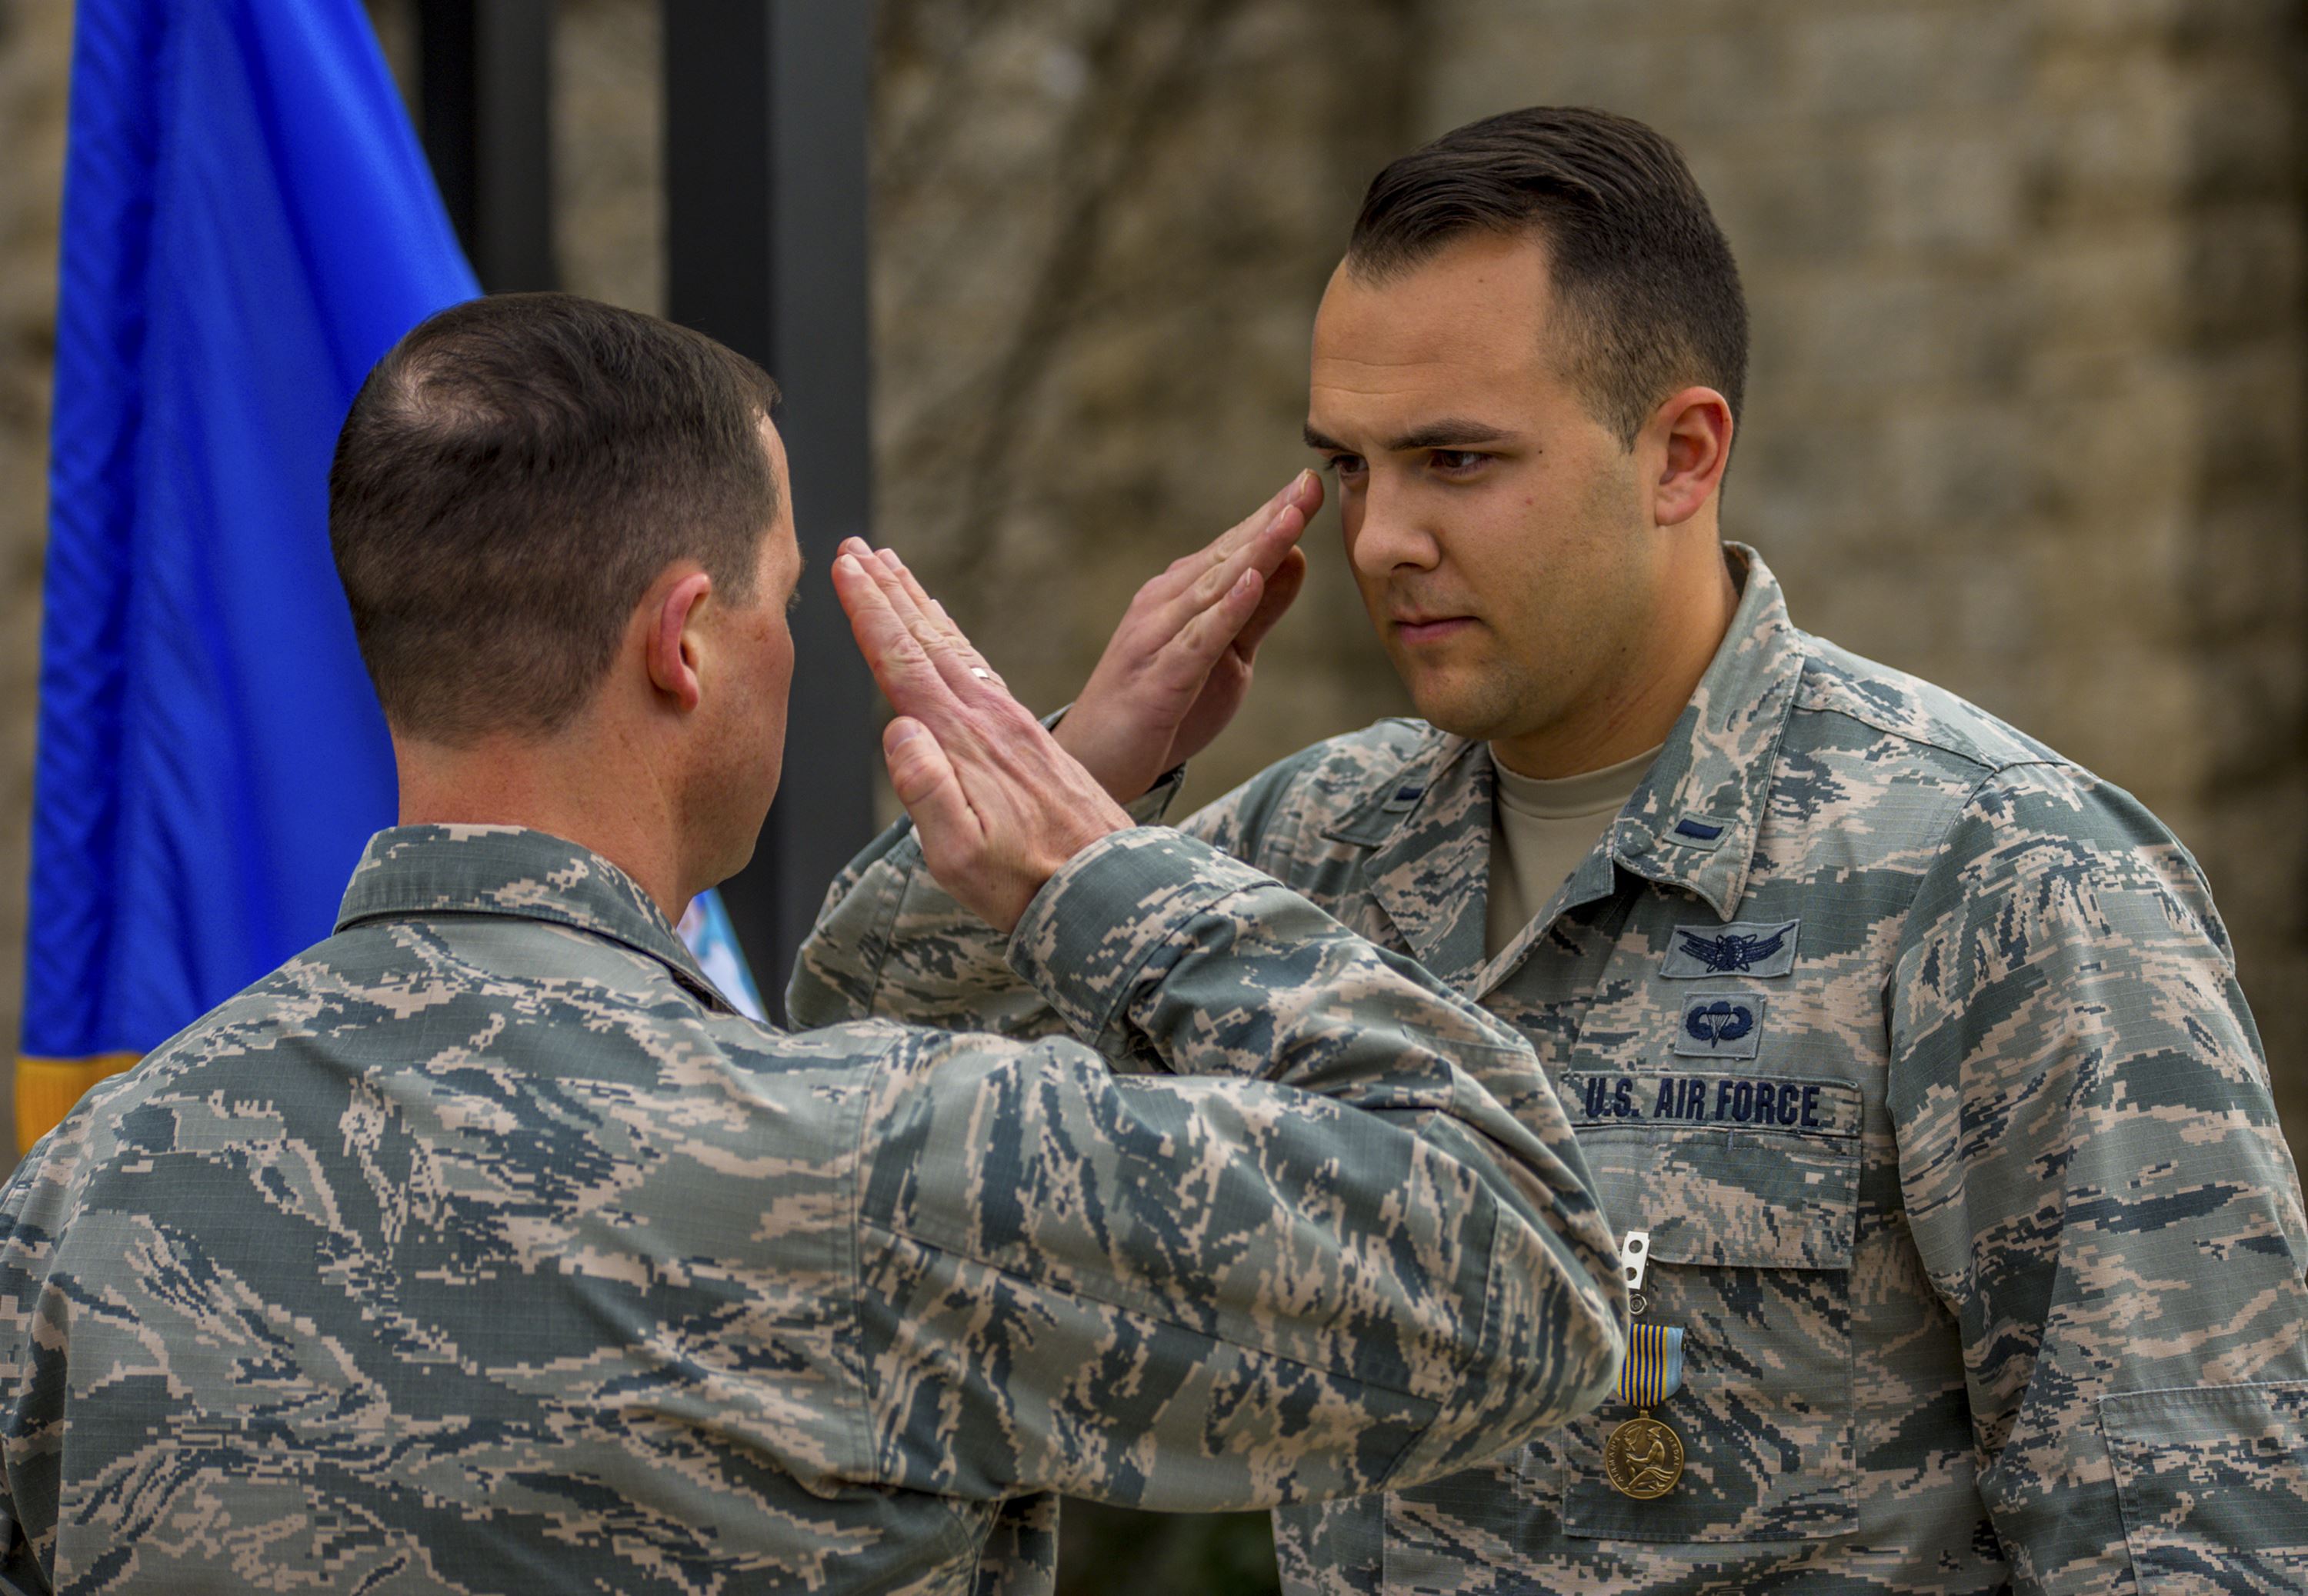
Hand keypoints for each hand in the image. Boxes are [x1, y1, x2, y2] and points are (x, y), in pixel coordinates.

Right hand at [831, 539, 1133, 933]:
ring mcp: (1013, 725)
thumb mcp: (960, 856)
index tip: (845, 564)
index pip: (904, 661)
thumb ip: (927, 792)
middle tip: (856, 545)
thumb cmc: (1025, 885)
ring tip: (894, 567)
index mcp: (963, 741)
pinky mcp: (1030, 739)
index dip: (870, 611)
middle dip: (888, 591)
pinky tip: (948, 634)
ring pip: (956, 648)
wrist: (1108, 892)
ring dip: (920, 605)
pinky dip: (955, 639)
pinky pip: (982, 670)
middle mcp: (989, 720)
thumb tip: (897, 730)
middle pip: (928, 639)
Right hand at [1053, 471, 1321, 801]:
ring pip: (1213, 588)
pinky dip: (1225, 609)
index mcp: (1178, 596)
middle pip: (1225, 556)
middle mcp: (1163, 605)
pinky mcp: (1158, 679)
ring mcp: (1156, 639)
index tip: (1310, 483)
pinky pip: (1196, 639)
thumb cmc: (1160, 708)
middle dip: (1269, 520)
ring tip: (1291, 519)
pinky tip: (1251, 582)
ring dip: (1254, 552)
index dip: (1272, 517)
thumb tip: (1296, 558)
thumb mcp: (1224, 658)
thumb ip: (1257, 612)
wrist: (1092, 763)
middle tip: (1308, 484)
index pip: (1232, 549)